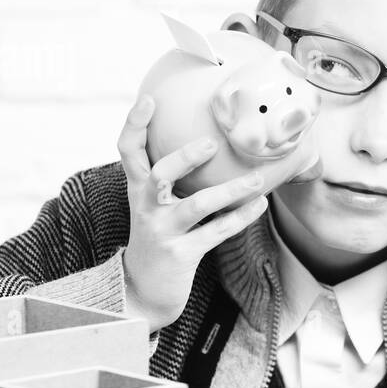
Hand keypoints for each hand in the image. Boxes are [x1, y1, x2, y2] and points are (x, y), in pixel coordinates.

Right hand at [116, 94, 267, 332]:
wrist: (144, 289)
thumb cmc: (158, 236)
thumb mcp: (155, 205)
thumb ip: (169, 177)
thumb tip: (204, 138)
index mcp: (139, 190)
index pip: (127, 151)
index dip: (134, 124)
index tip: (149, 99)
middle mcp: (147, 208)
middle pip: (158, 175)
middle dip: (184, 157)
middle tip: (211, 143)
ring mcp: (163, 232)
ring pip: (196, 206)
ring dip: (230, 191)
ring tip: (258, 180)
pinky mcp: (182, 254)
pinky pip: (216, 232)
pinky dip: (240, 218)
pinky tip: (259, 205)